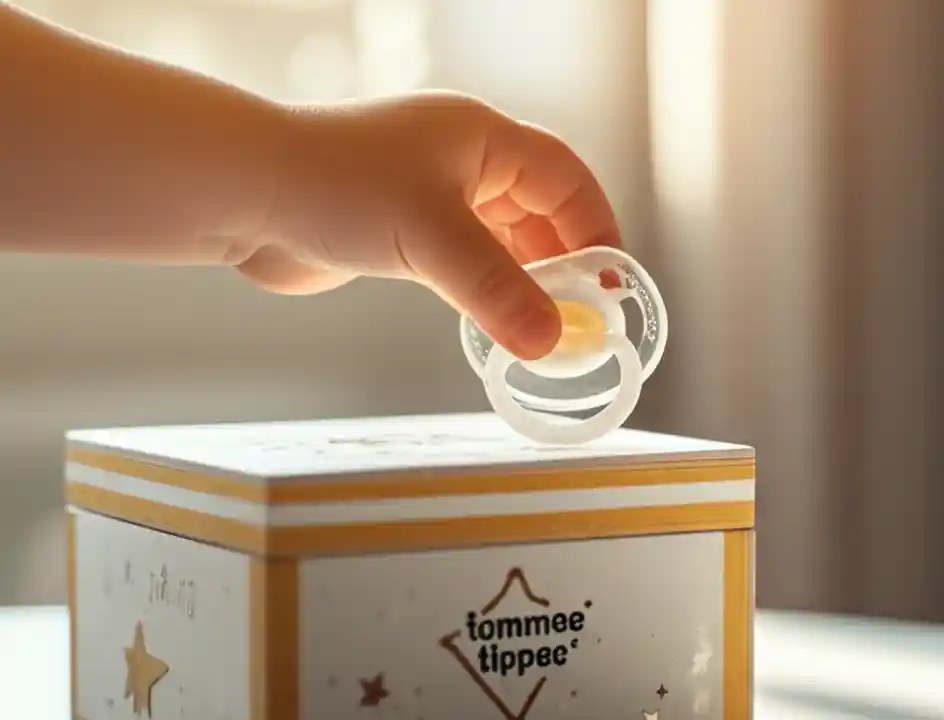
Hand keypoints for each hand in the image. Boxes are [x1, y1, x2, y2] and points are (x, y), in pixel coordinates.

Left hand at [241, 92, 620, 359]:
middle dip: (562, 263)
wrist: (245, 193)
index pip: (564, 176)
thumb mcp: (432, 239)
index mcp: (481, 138)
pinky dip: (485, 291)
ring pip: (500, 240)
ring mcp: (429, 194)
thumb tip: (552, 341)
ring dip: (523, 282)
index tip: (611, 280)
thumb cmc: (335, 187)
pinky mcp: (400, 230)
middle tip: (582, 316)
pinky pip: (463, 261)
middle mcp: (461, 161)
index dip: (596, 224)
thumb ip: (496, 291)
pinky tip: (493, 322)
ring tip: (544, 329)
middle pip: (537, 211)